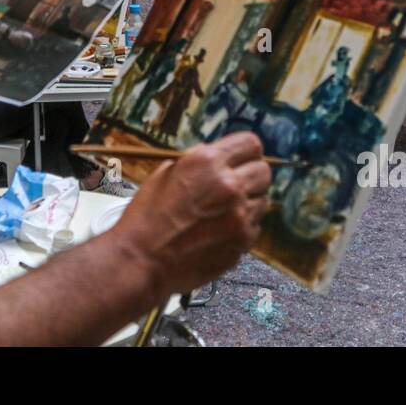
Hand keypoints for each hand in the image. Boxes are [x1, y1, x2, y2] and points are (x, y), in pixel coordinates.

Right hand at [110, 133, 270, 296]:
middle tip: (236, 185)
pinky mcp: (243, 241)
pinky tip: (221, 231)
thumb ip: (196, 162)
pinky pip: (255, 226)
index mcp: (207, 162)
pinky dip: (242, 227)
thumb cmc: (147, 217)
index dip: (245, 151)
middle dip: (251, 176)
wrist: (142, 260)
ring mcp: (240, 215)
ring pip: (263, 200)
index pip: (250, 144)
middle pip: (263, 171)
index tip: (241, 159)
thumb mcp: (165, 174)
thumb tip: (215, 158)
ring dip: (248, 202)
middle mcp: (229, 185)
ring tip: (224, 212)